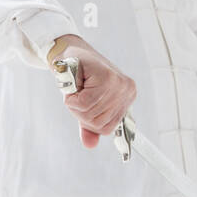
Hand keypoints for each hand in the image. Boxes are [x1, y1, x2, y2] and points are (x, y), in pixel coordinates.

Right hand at [51, 34, 137, 148]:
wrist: (69, 52)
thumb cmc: (80, 77)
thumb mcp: (86, 105)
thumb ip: (90, 125)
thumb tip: (91, 145)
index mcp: (127, 97)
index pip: (107, 128)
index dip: (89, 121)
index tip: (83, 106)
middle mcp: (127, 90)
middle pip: (98, 123)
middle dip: (80, 113)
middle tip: (76, 95)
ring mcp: (119, 84)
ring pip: (89, 113)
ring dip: (74, 105)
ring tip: (76, 89)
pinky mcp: (106, 77)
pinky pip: (84, 103)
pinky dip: (72, 98)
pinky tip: (74, 86)